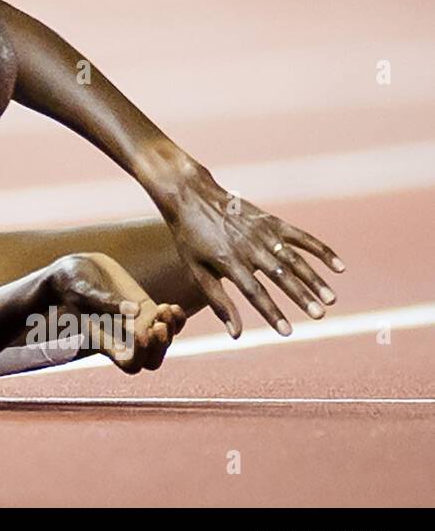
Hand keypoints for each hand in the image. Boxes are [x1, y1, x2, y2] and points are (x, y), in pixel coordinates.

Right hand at [48, 252, 186, 373]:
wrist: (75, 269)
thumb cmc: (69, 281)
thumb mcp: (81, 289)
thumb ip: (103, 301)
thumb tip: (134, 311)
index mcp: (106, 340)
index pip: (130, 363)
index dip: (141, 354)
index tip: (141, 332)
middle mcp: (124, 337)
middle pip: (152, 359)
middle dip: (160, 345)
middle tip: (158, 324)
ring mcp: (138, 323)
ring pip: (164, 341)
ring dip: (171, 329)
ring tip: (165, 308)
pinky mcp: (147, 309)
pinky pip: (170, 322)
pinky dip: (177, 318)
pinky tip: (171, 307)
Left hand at [155, 164, 345, 336]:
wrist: (191, 196)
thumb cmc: (191, 239)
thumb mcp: (196, 271)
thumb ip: (218, 301)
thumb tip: (236, 334)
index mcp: (228, 261)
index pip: (254, 292)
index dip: (272, 313)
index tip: (288, 332)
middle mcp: (249, 247)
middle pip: (280, 276)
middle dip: (301, 297)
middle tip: (319, 316)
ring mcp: (263, 232)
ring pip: (294, 258)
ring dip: (314, 279)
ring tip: (331, 299)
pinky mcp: (271, 221)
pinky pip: (301, 237)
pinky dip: (321, 250)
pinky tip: (339, 267)